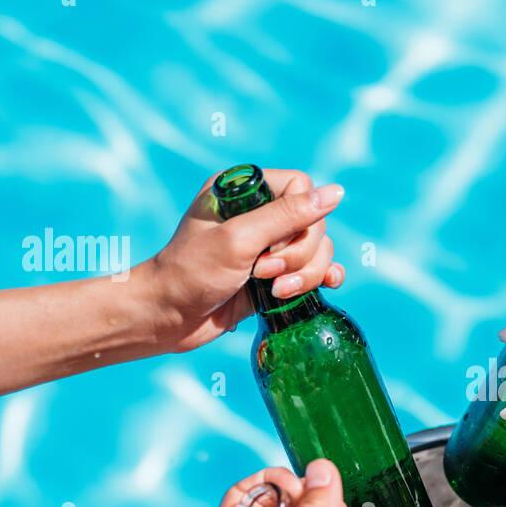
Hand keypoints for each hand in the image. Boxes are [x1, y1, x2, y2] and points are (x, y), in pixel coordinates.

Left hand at [137, 169, 346, 352]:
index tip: (269, 246)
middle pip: (314, 223)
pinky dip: (321, 279)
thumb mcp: (240, 239)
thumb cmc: (192, 273)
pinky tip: (323, 289)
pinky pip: (317, 270)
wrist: (168, 317)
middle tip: (263, 272)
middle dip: (298, 255)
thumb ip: (288, 216)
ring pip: (319, 250)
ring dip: (306, 274)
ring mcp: (269, 245)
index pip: (301, 188)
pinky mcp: (276, 274)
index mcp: (243, 189)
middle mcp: (258, 213)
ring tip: (274, 291)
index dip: (297, 220)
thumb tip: (337, 193)